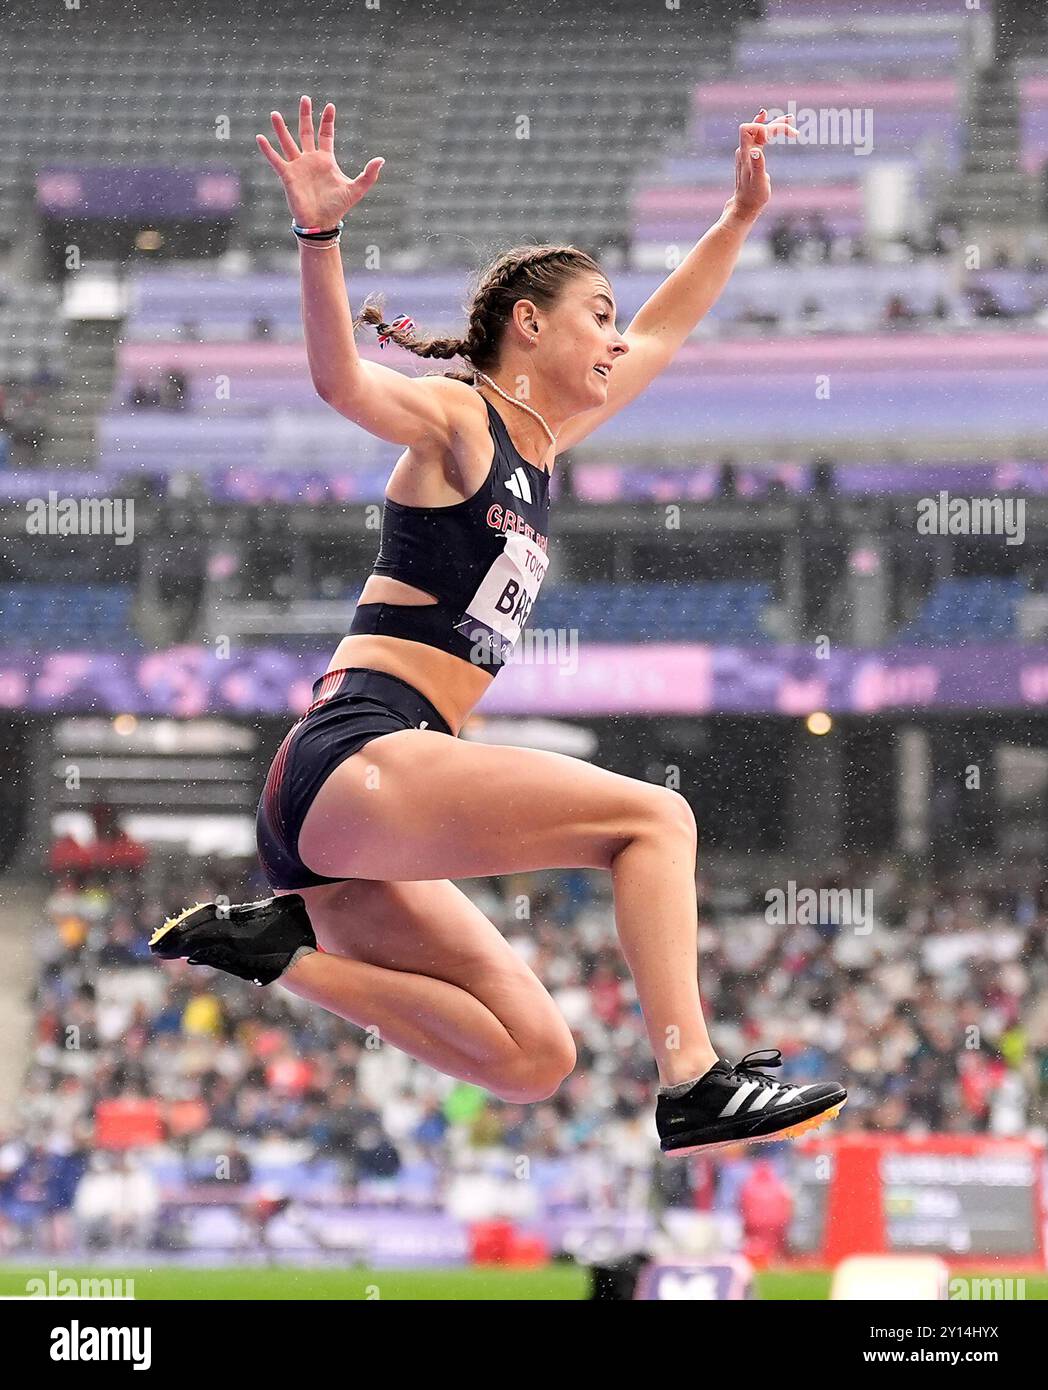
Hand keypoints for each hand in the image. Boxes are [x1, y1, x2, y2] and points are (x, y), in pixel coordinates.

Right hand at [256, 95, 383, 229]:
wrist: (321, 223)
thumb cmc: (337, 208)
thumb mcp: (356, 189)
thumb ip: (369, 174)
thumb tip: (381, 159)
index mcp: (326, 160)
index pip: (326, 135)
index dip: (327, 121)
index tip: (330, 106)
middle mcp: (310, 160)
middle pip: (306, 132)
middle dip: (306, 115)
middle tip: (305, 98)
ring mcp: (298, 167)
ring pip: (288, 142)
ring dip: (281, 128)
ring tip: (274, 114)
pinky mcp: (288, 176)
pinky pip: (275, 160)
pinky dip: (267, 150)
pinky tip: (260, 137)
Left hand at [724, 109, 796, 225]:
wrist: (745, 206)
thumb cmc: (753, 196)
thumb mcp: (758, 182)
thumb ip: (757, 165)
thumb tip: (756, 150)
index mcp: (745, 154)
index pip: (748, 129)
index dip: (762, 127)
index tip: (774, 137)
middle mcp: (744, 150)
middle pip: (757, 128)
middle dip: (774, 124)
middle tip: (791, 123)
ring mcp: (747, 153)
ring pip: (760, 132)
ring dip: (774, 124)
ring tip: (789, 120)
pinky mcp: (751, 157)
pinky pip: (759, 138)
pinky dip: (768, 130)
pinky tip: (771, 124)